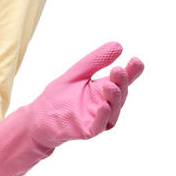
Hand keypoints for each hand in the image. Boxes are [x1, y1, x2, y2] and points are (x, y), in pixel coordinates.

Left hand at [29, 41, 144, 146]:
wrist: (39, 117)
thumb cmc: (60, 96)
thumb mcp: (77, 74)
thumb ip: (95, 61)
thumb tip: (118, 45)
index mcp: (104, 90)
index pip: (122, 80)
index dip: (131, 72)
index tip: (136, 60)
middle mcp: (106, 104)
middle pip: (119, 93)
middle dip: (121, 82)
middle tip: (118, 70)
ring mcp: (99, 119)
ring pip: (113, 110)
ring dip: (114, 98)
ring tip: (111, 85)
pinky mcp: (88, 130)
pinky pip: (99, 125)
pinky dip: (103, 116)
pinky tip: (104, 105)